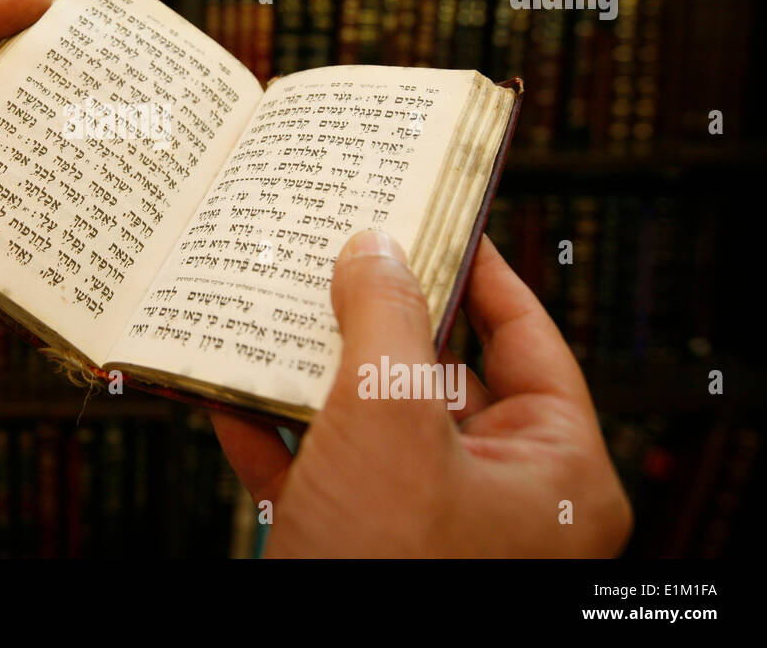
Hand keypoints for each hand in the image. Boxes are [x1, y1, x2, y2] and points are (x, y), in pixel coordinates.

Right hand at [213, 230, 632, 556]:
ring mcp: (427, 530)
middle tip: (334, 251)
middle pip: (439, 374)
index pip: (526, 339)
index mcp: (554, 474)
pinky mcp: (362, 549)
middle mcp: (501, 501)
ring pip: (371, 422)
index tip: (431, 212)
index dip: (477, 268)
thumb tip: (372, 247)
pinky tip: (230, 393)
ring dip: (313, 371)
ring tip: (273, 308)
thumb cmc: (386, 572)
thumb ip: (383, 321)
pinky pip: (325, 472)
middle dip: (373, 316)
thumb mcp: (389, 422)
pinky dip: (278, 434)